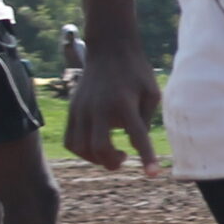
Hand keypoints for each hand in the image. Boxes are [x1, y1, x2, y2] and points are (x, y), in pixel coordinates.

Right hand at [64, 45, 163, 173]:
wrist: (109, 49)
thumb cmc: (136, 72)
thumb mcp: (151, 92)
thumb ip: (145, 120)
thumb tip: (135, 145)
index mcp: (124, 103)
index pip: (137, 136)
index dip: (146, 157)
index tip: (154, 175)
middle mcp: (99, 108)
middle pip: (99, 147)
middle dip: (112, 161)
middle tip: (123, 157)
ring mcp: (82, 109)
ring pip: (80, 147)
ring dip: (96, 158)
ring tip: (110, 153)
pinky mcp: (73, 109)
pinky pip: (70, 140)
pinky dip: (82, 150)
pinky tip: (95, 146)